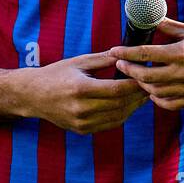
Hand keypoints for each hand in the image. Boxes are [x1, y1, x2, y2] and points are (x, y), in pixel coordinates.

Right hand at [21, 51, 150, 134]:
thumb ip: (104, 59)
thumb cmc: (56, 74)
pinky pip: (109, 124)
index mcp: (80, 88)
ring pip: (118, 117)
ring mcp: (82, 122)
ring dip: (133, 107)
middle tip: (151, 85)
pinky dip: (122, 115)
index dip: (134, 84)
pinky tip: (128, 105)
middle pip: (120, 105)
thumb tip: (127, 52)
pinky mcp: (82, 130)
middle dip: (138, 95)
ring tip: (142, 95)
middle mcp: (81, 109)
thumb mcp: (79, 62)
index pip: (117, 89)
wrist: (33, 96)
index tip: (146, 75)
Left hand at [109, 18, 183, 110]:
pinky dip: (158, 100)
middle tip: (121, 64)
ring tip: (136, 76)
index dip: (126, 53)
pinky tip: (153, 92)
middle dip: (129, 70)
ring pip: (157, 92)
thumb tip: (152, 18)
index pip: (146, 54)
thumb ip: (170, 27)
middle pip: (147, 76)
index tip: (114, 52)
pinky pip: (172, 104)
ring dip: (142, 85)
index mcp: (182, 52)